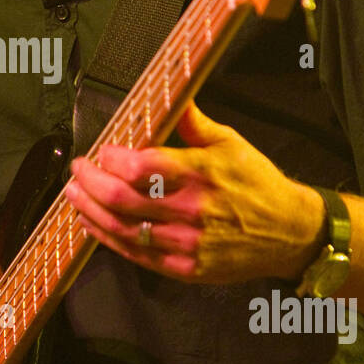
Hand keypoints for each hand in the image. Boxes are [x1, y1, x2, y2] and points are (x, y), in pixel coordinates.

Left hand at [63, 100, 324, 285]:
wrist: (290, 233)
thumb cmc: (258, 183)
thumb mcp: (231, 143)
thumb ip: (193, 122)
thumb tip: (171, 93)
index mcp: (202, 174)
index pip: (142, 168)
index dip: (111, 160)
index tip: (101, 151)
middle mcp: (192, 210)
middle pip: (123, 199)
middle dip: (90, 182)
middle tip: (77, 169)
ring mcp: (187, 244)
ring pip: (123, 229)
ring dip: (90, 210)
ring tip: (72, 194)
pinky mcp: (185, 269)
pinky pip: (136, 255)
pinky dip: (107, 238)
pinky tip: (91, 223)